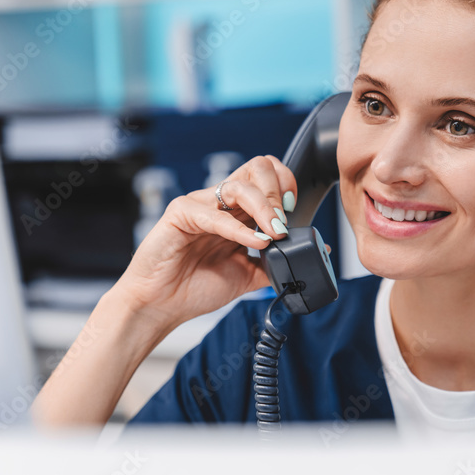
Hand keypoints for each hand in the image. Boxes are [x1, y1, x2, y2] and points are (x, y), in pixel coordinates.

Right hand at [108, 155, 297, 332]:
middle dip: (277, 192)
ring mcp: (200, 204)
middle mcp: (220, 203)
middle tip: (284, 222)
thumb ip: (275, 262)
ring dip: (264, 207)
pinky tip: (256, 242)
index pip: (266, 175)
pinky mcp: (180, 213)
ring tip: (275, 232)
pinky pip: (215, 215)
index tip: (294, 210)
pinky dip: (240, 229)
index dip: (285, 185)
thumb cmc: (195, 287)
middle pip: (256, 168)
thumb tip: (313, 255)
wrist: (161, 306)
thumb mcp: (247, 275)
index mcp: (236, 211)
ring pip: (239, 186)